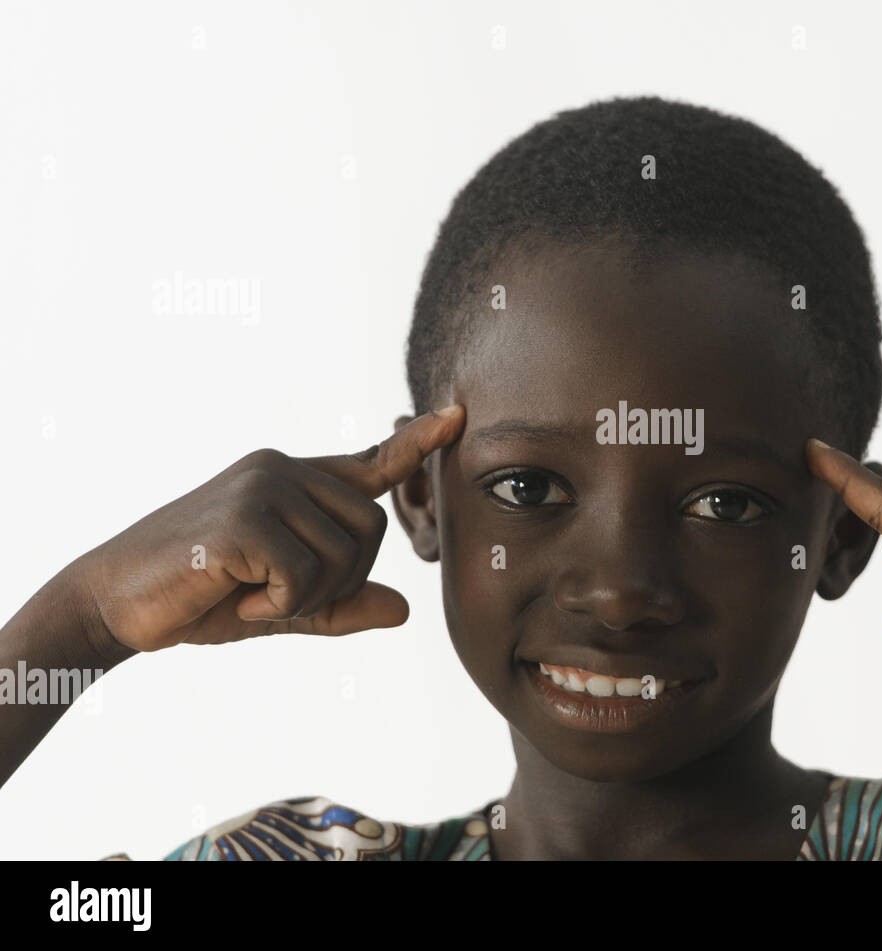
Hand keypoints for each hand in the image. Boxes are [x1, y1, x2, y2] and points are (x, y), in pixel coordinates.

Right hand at [76, 406, 464, 653]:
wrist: (113, 602)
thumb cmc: (200, 598)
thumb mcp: (281, 605)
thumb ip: (342, 604)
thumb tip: (405, 609)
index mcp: (293, 480)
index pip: (370, 461)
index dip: (415, 444)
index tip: (455, 417)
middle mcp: (282, 469)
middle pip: (372, 532)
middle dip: (338, 583)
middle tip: (274, 598)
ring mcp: (264, 486)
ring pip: (344, 557)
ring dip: (304, 599)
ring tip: (248, 596)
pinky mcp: (245, 516)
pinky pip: (305, 576)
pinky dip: (277, 605)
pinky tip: (235, 599)